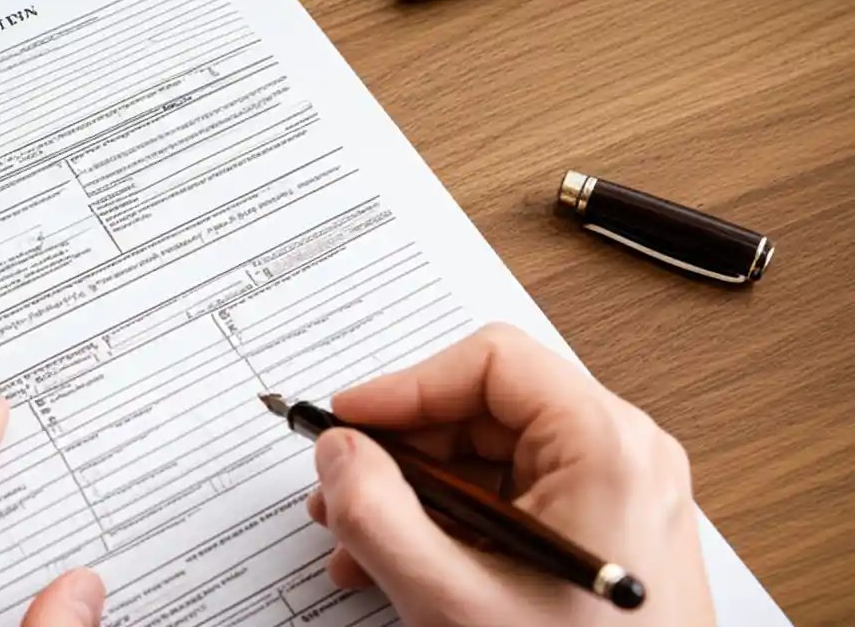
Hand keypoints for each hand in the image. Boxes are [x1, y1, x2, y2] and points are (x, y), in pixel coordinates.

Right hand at [307, 323, 715, 626]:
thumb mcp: (454, 599)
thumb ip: (377, 515)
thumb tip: (337, 451)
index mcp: (607, 447)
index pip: (491, 362)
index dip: (406, 386)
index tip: (349, 421)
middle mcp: (624, 455)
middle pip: (485, 408)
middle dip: (402, 451)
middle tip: (344, 488)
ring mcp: (618, 492)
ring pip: (490, 457)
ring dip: (417, 494)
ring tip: (361, 543)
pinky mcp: (604, 528)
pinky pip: (511, 497)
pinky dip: (453, 522)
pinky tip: (406, 563)